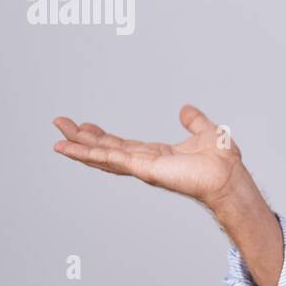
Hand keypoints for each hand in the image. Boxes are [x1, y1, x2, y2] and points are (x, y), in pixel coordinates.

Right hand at [51, 104, 246, 209]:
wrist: (228, 176)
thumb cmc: (222, 162)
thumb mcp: (205, 131)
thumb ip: (193, 121)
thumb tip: (185, 109)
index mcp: (157, 155)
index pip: (122, 145)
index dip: (103, 137)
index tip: (86, 127)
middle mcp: (145, 163)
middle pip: (106, 150)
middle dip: (82, 140)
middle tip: (61, 125)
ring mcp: (141, 167)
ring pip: (102, 156)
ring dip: (78, 148)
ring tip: (56, 140)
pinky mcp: (142, 169)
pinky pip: (110, 159)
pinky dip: (88, 155)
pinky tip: (71, 149)